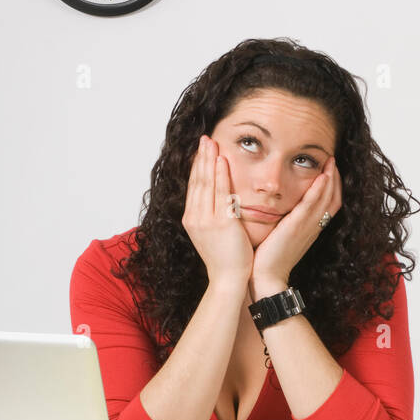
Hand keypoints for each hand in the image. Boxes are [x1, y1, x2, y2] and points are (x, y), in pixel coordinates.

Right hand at [181, 135, 253, 283]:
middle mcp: (195, 218)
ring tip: (211, 142)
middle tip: (204, 138)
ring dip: (208, 160)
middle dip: (200, 158)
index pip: (193, 187)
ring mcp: (206, 220)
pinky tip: (222, 160)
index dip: (196, 167)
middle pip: (197, 181)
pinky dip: (220, 175)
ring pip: (206, 183)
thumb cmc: (225, 260)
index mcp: (191, 220)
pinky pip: (220, 193)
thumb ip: (210, 217)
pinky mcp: (221, 223)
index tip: (200, 151)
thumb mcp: (211, 235)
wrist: (228, 280)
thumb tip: (216, 202)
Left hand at [250, 156, 341, 294]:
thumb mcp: (281, 237)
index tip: (328, 170)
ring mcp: (307, 228)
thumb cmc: (268, 259)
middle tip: (332, 159)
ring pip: (327, 199)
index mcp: (310, 230)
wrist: (264, 278)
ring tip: (331, 161)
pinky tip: (322, 176)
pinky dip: (319, 190)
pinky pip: (312, 206)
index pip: (329, 204)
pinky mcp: (296, 228)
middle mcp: (313, 228)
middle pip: (334, 199)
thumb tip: (281, 210)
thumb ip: (286, 223)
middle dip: (335, 178)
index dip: (332, 186)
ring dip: (331, 178)